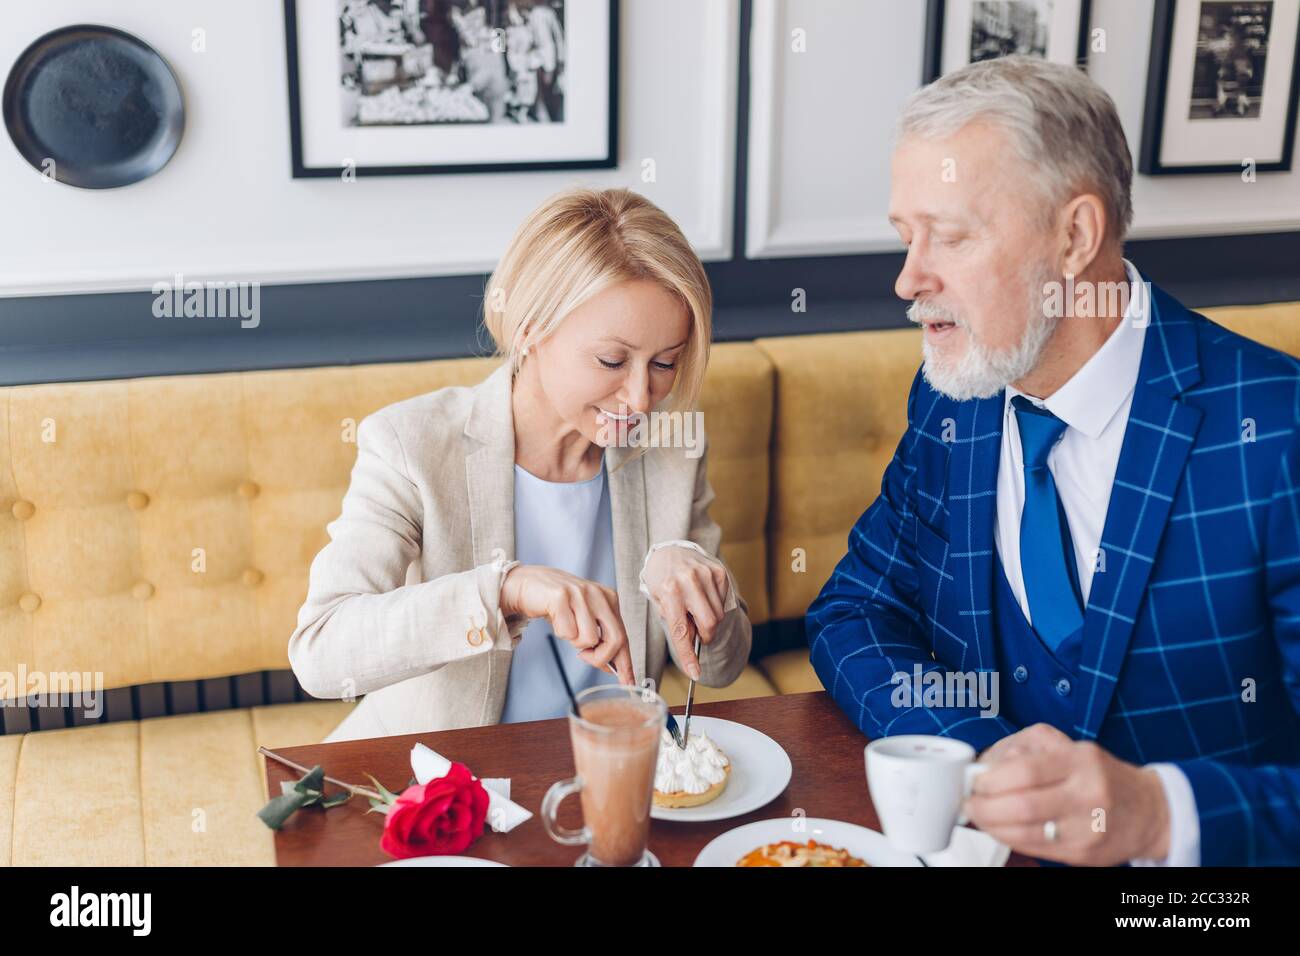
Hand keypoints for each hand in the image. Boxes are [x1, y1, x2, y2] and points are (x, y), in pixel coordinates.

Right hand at [499, 565, 633, 684]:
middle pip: (615, 639)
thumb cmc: (557, 605)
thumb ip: (600, 638)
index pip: (623, 635)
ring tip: (566, 626)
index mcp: (609, 598)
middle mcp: (599, 594)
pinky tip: (556, 619)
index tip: (629, 682)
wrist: (529, 584)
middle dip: (600, 657)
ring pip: (589, 639)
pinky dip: (560, 633)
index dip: (626, 662)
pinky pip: (568, 633)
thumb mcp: (584, 618)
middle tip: (584, 656)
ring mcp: (581, 594)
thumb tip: (611, 666)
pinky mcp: (561, 597)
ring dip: (574, 642)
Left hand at [642, 546, 730, 680]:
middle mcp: (689, 581)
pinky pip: (723, 602)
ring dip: (709, 620)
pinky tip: (702, 597)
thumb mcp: (659, 603)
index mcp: (669, 591)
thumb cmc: (661, 581)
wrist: (669, 552)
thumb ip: (676, 624)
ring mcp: (706, 574)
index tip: (694, 674)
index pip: (681, 631)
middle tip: (697, 633)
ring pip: (718, 615)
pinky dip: (715, 606)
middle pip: (709, 624)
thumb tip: (693, 646)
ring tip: (695, 609)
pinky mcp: (718, 571)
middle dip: (705, 636)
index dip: (688, 656)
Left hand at [964, 723, 1170, 865]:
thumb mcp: (1069, 747)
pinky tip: (1000, 829)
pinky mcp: (1084, 854)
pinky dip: (1010, 839)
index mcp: (1080, 761)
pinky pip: (1036, 849)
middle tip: (970, 802)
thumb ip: (1026, 751)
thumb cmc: (1099, 775)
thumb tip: (984, 766)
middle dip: (984, 806)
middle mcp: (1088, 794)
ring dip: (992, 826)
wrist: (1149, 811)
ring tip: (979, 816)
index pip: (1025, 770)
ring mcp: (1087, 828)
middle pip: (1021, 805)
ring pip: (1025, 832)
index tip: (974, 780)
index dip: (990, 778)